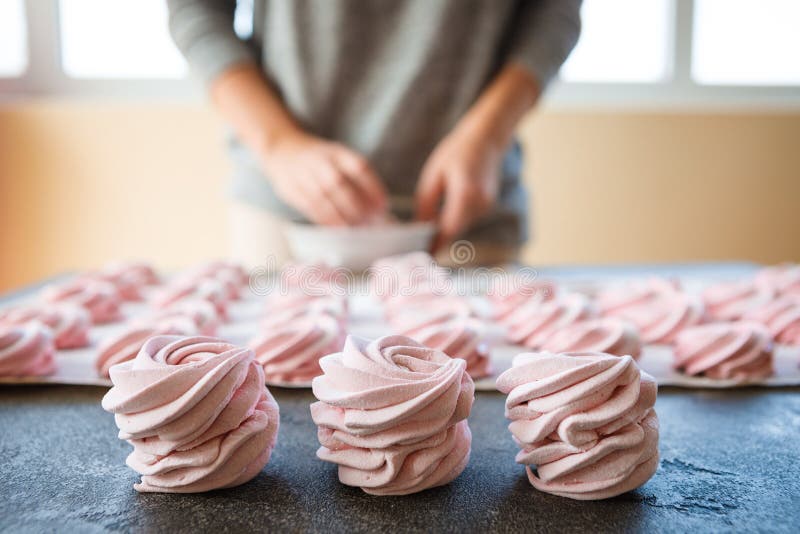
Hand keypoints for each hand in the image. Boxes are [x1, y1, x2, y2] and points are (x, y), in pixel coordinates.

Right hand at [260, 131, 387, 225]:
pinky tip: (337, 228)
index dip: (372, 186)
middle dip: (355, 205)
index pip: (358, 166)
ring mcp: (303, 175)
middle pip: (339, 183)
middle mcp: (320, 162)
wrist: (282, 150)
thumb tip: (378, 207)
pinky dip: (325, 220)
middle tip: (369, 221)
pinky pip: (310, 207)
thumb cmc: (321, 161)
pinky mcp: (292, 190)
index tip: (383, 204)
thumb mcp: (339, 159)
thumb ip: (357, 179)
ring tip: (355, 228)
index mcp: (336, 152)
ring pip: (322, 198)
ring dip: (340, 216)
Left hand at [414, 127, 502, 250]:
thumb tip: (421, 228)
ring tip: (422, 238)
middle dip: (437, 241)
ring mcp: (486, 206)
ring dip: (445, 232)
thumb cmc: (457, 151)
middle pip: (455, 232)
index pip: (448, 230)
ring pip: (460, 227)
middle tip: (415, 251)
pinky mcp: (487, 205)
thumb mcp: (434, 174)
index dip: (434, 246)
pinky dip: (453, 222)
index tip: (419, 257)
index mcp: (466, 195)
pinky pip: (466, 220)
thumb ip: (426, 204)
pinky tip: (438, 222)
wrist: (487, 138)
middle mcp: (480, 204)